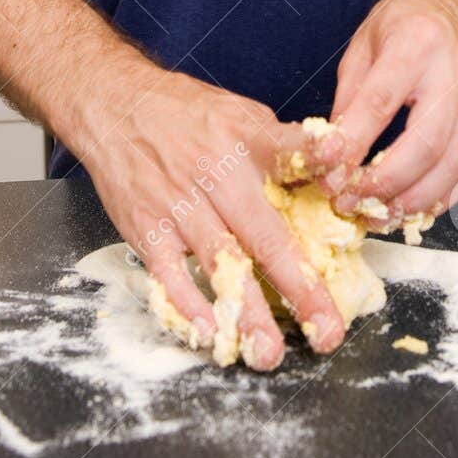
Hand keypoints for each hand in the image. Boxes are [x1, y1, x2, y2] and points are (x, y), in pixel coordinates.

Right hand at [79, 59, 347, 369]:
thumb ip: (281, 148)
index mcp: (247, 140)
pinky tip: (208, 332)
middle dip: (298, 285)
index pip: (289, 150)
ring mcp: (179, 204)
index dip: (318, 158)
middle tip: (326, 328)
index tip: (343, 169)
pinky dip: (187, 305)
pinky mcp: (147, 228)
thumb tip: (330, 176)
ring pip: (219, 264)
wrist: (115, 105)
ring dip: (246, 313)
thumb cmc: (186, 113)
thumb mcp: (240, 113)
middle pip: (263, 233)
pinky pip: (168, 275)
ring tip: (268, 352)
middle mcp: (216, 174)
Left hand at [324, 0, 457, 221]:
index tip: (329, 171)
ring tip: (382, 214)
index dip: (353, 143)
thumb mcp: (362, 46)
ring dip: (414, 199)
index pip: (380, 102)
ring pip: (454, 163)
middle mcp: (453, 71)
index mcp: (414, 43)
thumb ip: (348, 97)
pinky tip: (416, 206)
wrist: (454, 5)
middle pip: (425, 141)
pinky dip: (443, 196)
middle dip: (386, 182)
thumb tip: (333, 150)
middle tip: (354, 201)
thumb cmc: (407, 22)